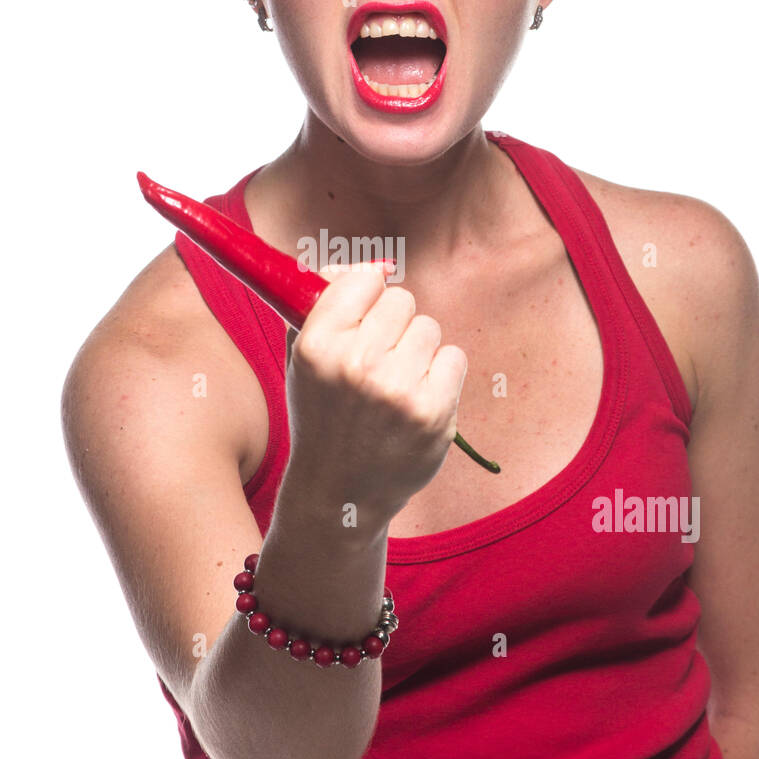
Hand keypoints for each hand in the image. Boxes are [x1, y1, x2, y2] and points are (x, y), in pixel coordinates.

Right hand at [284, 261, 467, 524]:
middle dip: (395, 324)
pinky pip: (454, 357)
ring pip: (430, 328)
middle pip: (402, 300)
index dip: (368, 293)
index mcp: (317, 345)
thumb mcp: (304, 358)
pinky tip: (417, 399)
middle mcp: (356, 364)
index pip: (364, 279)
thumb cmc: (323, 413)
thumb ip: (324, 302)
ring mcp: (396, 390)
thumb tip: (371, 266)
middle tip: (380, 359)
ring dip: (419, 351)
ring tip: (396, 384)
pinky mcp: (433, 413)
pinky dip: (441, 375)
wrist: (340, 492)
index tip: (365, 316)